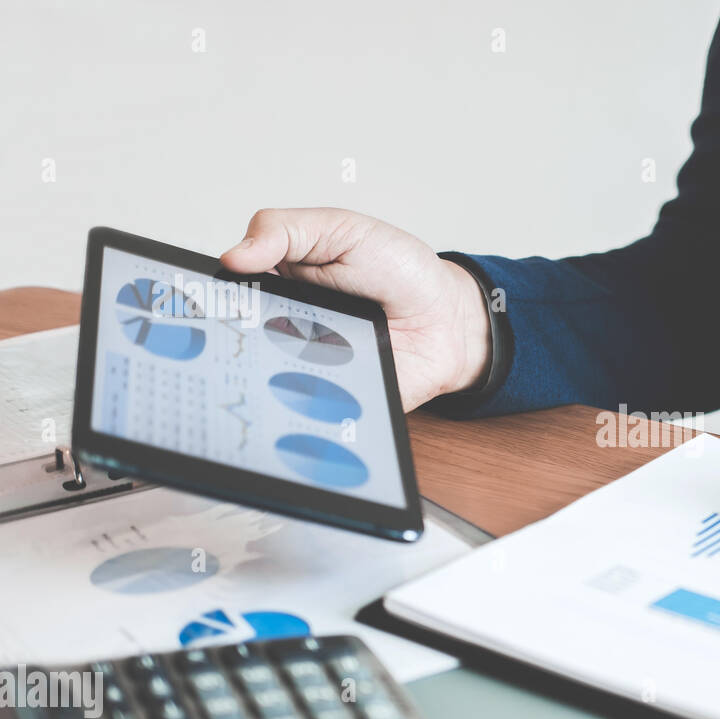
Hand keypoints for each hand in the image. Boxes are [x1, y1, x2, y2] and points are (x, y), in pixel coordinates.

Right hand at [221, 208, 490, 410]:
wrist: (449, 320)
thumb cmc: (398, 270)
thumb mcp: (342, 229)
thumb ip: (286, 230)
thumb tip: (233, 255)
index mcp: (275, 282)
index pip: (223, 292)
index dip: (205, 296)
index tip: (192, 296)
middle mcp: (281, 326)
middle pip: (233, 339)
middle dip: (225, 337)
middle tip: (233, 327)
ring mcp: (302, 365)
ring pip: (260, 377)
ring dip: (260, 370)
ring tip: (279, 354)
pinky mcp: (327, 399)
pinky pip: (300, 409)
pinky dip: (297, 404)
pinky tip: (305, 389)